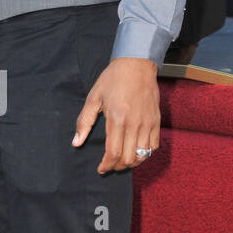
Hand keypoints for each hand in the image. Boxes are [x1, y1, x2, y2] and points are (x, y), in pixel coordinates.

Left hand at [73, 57, 159, 173]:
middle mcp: (134, 124)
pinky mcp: (156, 121)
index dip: (107, 165)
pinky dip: (146, 153)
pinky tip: (136, 151)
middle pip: (129, 158)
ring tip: (122, 161)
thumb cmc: (113, 79)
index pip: (113, 152)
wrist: (136, 64)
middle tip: (110, 165)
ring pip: (143, 155)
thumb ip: (84, 122)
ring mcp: (148, 123)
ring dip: (132, 162)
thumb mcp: (93, 98)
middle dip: (118, 166)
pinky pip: (154, 146)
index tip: (101, 169)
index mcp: (117, 119)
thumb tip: (76, 142)